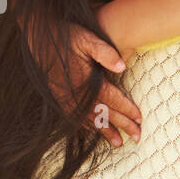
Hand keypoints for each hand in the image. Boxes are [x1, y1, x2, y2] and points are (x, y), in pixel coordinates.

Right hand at [27, 22, 141, 147]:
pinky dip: (87, 126)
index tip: (140, 119)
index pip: (111, 99)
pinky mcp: (59, 97)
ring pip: (89, 120)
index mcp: (85, 81)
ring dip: (105, 131)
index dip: (127, 109)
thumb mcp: (87, 38)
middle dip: (122, 126)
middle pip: (103, 114)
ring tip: (119, 143)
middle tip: (138, 136)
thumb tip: (122, 67)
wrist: (39, 37)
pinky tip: (95, 131)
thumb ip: (105, 52)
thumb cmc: (66, 36)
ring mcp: (65, 98)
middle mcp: (75, 94)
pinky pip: (75, 117)